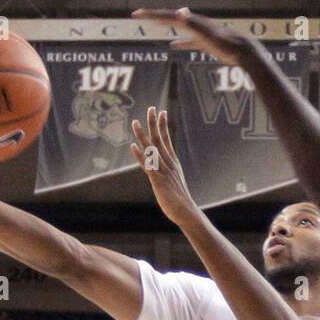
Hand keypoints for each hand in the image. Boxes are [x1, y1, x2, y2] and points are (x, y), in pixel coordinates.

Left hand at [130, 108, 197, 226]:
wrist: (187, 213)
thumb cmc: (181, 201)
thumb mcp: (176, 183)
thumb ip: (170, 175)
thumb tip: (168, 174)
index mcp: (174, 163)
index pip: (167, 140)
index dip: (163, 125)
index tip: (161, 112)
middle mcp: (169, 164)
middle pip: (160, 139)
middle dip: (154, 123)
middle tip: (151, 107)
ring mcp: (163, 171)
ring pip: (151, 149)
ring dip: (142, 135)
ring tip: (135, 122)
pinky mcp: (158, 181)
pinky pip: (148, 165)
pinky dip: (140, 155)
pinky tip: (133, 146)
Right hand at [132, 7, 260, 68]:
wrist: (242, 51)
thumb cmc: (225, 43)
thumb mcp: (207, 34)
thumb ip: (192, 23)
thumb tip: (179, 12)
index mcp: (191, 21)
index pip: (167, 15)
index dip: (151, 14)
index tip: (136, 14)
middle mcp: (193, 23)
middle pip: (169, 17)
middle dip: (153, 16)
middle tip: (138, 14)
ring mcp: (199, 32)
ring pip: (178, 27)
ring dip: (165, 25)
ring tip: (154, 24)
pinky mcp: (204, 42)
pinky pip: (188, 41)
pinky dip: (180, 42)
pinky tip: (173, 46)